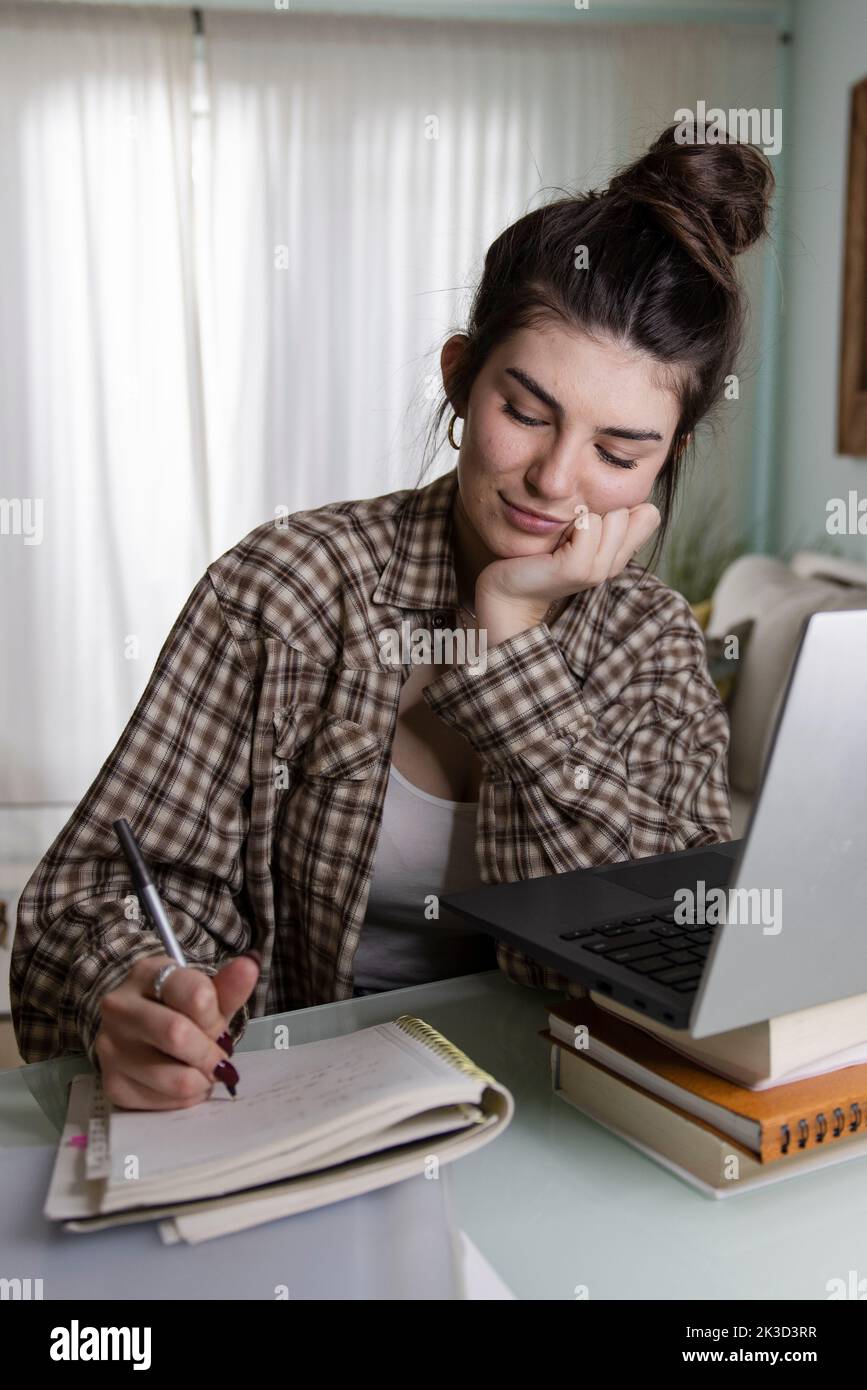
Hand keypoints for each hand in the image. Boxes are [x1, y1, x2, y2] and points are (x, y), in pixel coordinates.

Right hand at [94, 953, 259, 1110]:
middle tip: (218, 1056)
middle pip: (178, 1035)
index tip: (217, 1024)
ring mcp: (110, 1048)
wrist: (139, 1034)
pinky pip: (165, 1102)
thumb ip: (228, 986)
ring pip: (175, 1078)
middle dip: (210, 1052)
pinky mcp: (112, 1084)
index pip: (196, 995)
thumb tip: (249, 966)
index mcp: (146, 973)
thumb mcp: (205, 994)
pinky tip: (182, 1079)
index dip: (215, 1017)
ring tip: (202, 1069)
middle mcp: (119, 1008)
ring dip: (202, 1079)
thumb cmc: (178, 1010)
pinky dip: (186, 1097)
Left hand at [476, 504, 660, 621]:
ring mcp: (596, 570)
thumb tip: (647, 504)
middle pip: (629, 512)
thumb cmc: (542, 557)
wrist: (510, 590)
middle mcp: (612, 565)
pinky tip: (555, 543)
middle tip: (570, 532)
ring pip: (611, 517)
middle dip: (599, 510)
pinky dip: (571, 523)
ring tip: (562, 538)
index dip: (620, 506)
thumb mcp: (583, 535)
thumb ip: (613, 521)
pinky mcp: (576, 569)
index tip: (589, 523)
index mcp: (618, 556)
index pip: (649, 515)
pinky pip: (589, 525)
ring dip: (582, 517)